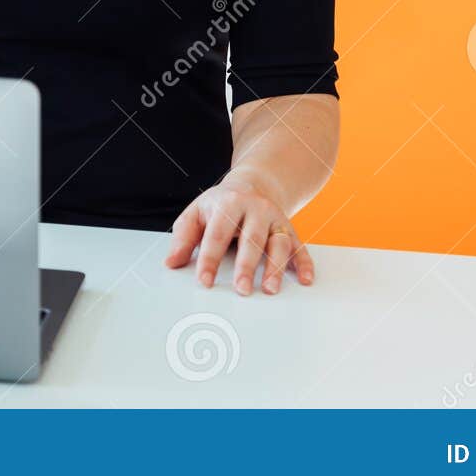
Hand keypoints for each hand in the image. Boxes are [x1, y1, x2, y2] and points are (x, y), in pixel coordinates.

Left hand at [163, 171, 315, 294]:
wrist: (252, 185)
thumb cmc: (221, 205)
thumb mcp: (197, 213)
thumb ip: (183, 237)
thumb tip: (171, 262)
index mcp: (228, 204)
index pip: (217, 233)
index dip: (210, 258)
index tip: (205, 281)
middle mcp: (255, 209)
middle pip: (251, 239)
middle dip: (246, 266)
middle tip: (241, 290)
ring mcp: (275, 219)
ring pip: (278, 243)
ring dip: (276, 267)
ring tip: (270, 289)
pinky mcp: (290, 230)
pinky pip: (300, 247)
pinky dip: (304, 263)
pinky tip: (304, 279)